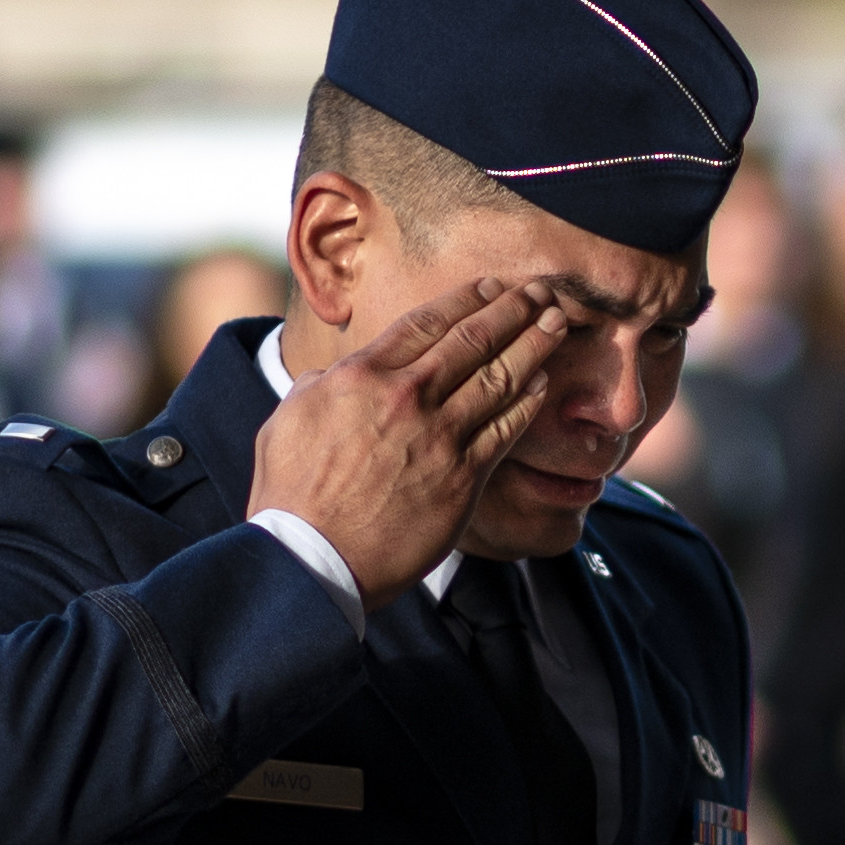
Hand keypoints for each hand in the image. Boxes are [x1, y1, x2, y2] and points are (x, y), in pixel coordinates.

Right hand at [247, 279, 572, 606]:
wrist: (313, 557)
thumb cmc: (292, 495)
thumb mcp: (289, 419)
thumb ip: (322, 385)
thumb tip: (338, 373)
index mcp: (362, 375)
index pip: (426, 322)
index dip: (466, 299)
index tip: (492, 286)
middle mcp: (407, 397)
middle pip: (473, 340)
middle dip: (512, 310)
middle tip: (540, 292)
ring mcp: (440, 436)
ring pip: (499, 378)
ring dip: (532, 346)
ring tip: (555, 325)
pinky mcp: (464, 478)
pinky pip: (506, 430)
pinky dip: (527, 404)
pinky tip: (542, 385)